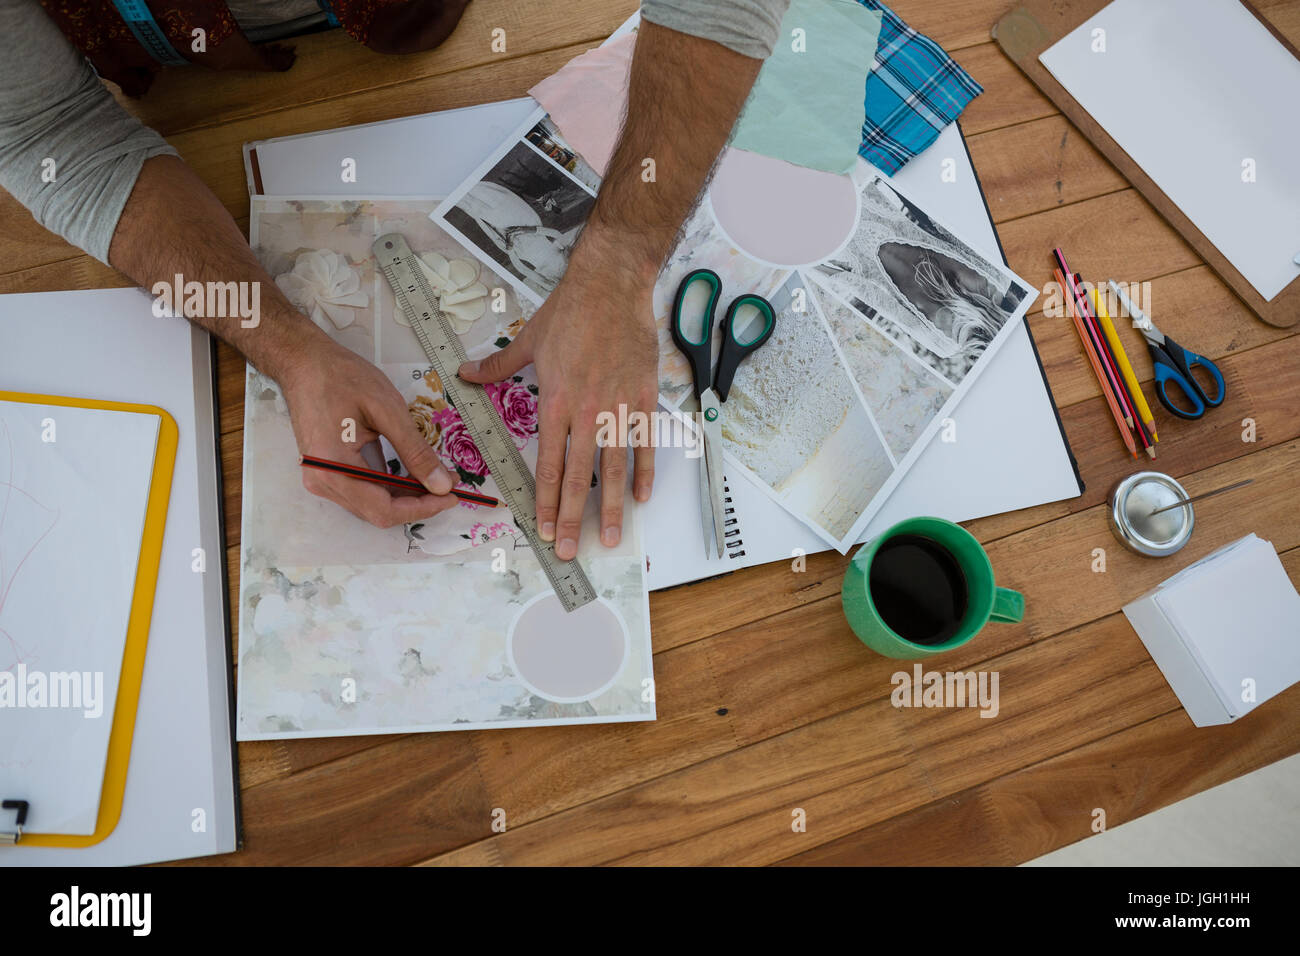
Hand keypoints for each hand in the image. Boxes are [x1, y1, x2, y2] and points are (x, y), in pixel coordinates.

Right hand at [278, 336, 459, 527]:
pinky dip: (390, 485)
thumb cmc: (341, 378)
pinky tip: (412, 472)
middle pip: (378, 510)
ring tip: (436, 476)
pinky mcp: (326, 470)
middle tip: (448, 484)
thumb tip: (440, 485)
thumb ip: (415, 451)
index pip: (384, 509)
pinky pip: (363, 489)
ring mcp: (322, 478)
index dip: (422, 508)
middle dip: (418, 501)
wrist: (305, 361)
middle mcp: (323, 482)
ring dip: (406, 494)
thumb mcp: (387, 410)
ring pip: (372, 503)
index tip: (451, 496)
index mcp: (333, 469)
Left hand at [458, 239, 657, 559]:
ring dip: (613, 507)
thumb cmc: (571, 311)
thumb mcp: (528, 339)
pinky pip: (644, 444)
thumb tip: (465, 374)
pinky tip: (641, 497)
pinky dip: (643, 472)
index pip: (548, 465)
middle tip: (569, 550)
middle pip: (579, 477)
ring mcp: (619, 407)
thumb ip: (497, 366)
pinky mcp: (644, 398)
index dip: (545, 502)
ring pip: (614, 468)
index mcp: (555, 402)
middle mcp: (587, 411)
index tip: (542, 528)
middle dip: (573, 519)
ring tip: (612, 537)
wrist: (612, 285)